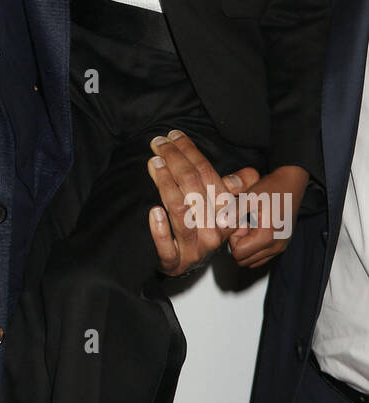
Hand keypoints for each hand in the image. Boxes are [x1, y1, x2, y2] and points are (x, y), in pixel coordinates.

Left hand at [147, 129, 260, 276]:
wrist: (185, 267)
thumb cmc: (203, 229)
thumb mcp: (222, 209)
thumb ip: (234, 190)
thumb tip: (248, 175)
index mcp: (226, 216)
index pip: (209, 177)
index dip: (191, 153)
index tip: (175, 136)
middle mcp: (213, 232)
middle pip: (193, 188)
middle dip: (175, 160)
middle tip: (158, 143)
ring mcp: (193, 248)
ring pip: (180, 211)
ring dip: (166, 184)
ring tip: (154, 163)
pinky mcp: (174, 262)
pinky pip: (167, 247)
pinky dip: (160, 229)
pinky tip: (153, 210)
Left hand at [226, 165, 308, 269]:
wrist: (290, 183)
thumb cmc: (271, 189)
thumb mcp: (248, 198)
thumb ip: (232, 212)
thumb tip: (219, 224)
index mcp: (267, 238)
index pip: (238, 253)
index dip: (234, 238)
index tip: (240, 222)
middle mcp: (276, 247)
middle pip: (244, 260)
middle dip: (239, 243)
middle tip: (244, 223)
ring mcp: (280, 248)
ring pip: (252, 260)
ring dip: (246, 245)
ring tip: (250, 225)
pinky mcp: (281, 245)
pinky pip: (261, 256)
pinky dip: (254, 246)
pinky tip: (256, 228)